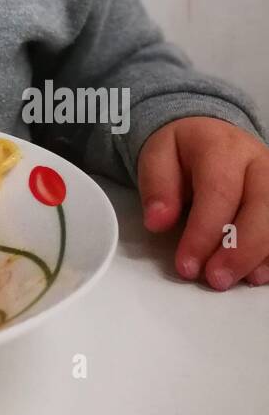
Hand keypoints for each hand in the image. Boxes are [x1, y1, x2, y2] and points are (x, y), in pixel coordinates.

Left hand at [137, 116, 268, 288]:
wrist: (209, 133)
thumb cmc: (183, 150)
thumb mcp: (157, 156)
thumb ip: (157, 186)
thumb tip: (157, 221)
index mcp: (221, 147)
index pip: (219, 191)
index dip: (204, 232)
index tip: (186, 264)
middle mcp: (257, 162)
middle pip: (261, 206)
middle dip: (239, 249)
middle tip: (215, 279)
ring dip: (259, 255)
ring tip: (236, 281)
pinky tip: (256, 275)